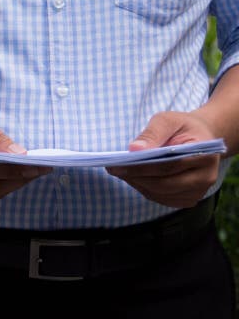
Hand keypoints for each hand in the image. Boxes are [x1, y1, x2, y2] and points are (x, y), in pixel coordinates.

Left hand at [107, 111, 221, 207]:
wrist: (200, 137)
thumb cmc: (181, 126)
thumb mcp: (167, 120)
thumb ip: (152, 133)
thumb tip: (134, 149)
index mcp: (204, 154)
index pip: (169, 166)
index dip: (141, 167)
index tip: (117, 164)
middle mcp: (206, 177)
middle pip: (164, 183)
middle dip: (135, 177)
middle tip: (112, 168)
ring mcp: (199, 191)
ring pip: (161, 193)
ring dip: (138, 184)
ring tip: (120, 171)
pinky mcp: (188, 198)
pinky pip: (162, 198)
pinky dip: (145, 189)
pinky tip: (133, 177)